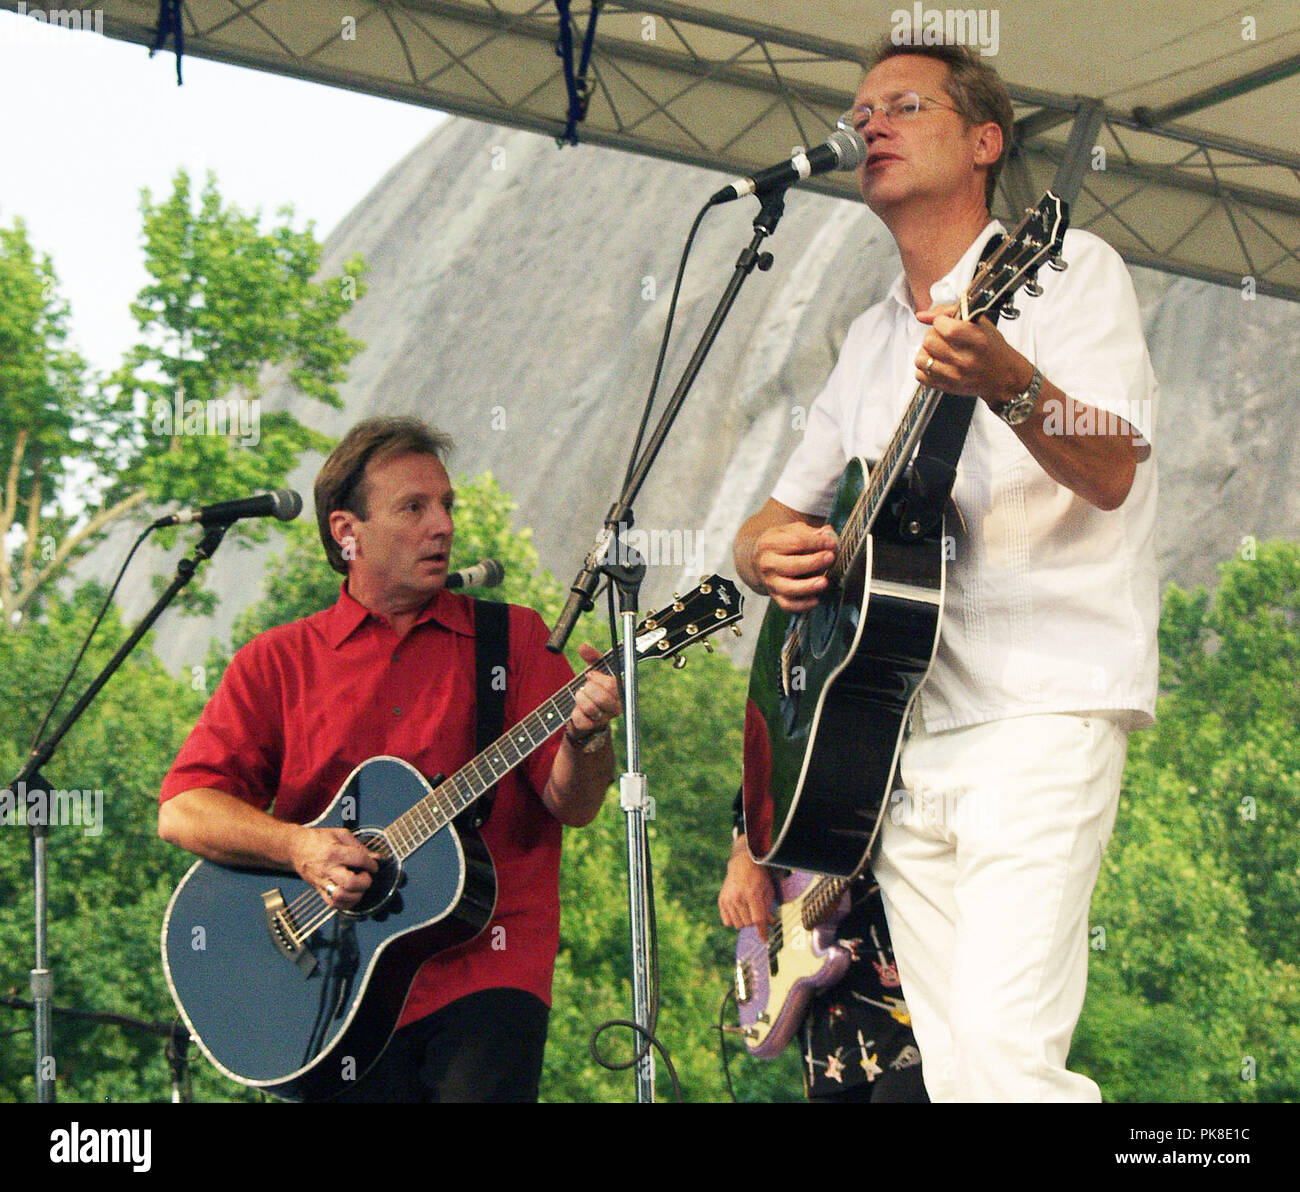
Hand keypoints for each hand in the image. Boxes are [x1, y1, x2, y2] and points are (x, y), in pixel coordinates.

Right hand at [290, 826, 378, 909]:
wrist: (296, 848)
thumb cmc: (318, 840)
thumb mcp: (340, 834)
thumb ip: (359, 846)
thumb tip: (376, 857)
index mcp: (334, 852)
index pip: (359, 860)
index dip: (372, 863)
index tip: (374, 865)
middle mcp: (327, 869)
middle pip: (350, 882)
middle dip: (365, 881)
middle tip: (366, 876)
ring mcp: (322, 882)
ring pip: (341, 897)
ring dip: (356, 894)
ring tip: (359, 886)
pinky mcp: (319, 890)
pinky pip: (334, 904)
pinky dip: (347, 903)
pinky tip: (352, 894)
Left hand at [566, 642, 622, 743]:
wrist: (588, 709)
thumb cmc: (595, 685)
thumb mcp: (596, 668)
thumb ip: (592, 657)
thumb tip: (583, 647)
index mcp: (621, 691)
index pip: (613, 684)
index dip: (598, 678)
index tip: (590, 674)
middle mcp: (616, 707)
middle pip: (602, 698)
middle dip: (589, 688)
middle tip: (585, 685)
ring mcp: (604, 719)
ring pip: (590, 709)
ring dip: (580, 698)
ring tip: (581, 695)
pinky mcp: (591, 727)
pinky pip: (581, 720)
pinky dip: (575, 712)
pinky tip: (578, 708)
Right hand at [718, 840, 775, 940]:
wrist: (742, 863)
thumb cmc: (758, 876)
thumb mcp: (768, 889)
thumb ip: (768, 907)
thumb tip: (770, 923)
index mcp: (752, 894)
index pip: (758, 919)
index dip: (762, 932)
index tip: (764, 939)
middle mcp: (738, 898)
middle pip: (748, 924)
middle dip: (755, 922)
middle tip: (757, 912)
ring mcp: (728, 899)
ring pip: (738, 925)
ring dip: (744, 921)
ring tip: (747, 910)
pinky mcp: (721, 901)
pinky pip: (727, 922)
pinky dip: (734, 920)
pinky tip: (738, 911)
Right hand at [750, 521, 837, 613]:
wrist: (759, 560)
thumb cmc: (780, 543)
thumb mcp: (789, 531)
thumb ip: (808, 532)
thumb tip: (827, 533)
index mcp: (769, 544)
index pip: (796, 542)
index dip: (816, 542)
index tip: (832, 543)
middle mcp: (767, 564)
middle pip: (792, 565)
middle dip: (814, 562)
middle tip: (831, 557)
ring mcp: (770, 582)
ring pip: (789, 588)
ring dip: (808, 586)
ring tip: (824, 582)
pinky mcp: (775, 596)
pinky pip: (788, 605)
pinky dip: (802, 605)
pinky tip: (816, 600)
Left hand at [914, 303, 1032, 406]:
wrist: (1004, 378)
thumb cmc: (993, 349)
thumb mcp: (981, 324)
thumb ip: (950, 313)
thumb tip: (922, 315)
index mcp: (976, 340)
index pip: (942, 326)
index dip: (940, 321)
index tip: (946, 323)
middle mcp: (965, 360)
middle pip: (929, 341)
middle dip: (933, 335)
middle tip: (943, 337)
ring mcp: (955, 376)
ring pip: (921, 359)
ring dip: (927, 353)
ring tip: (938, 351)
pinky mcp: (947, 387)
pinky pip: (921, 376)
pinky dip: (925, 369)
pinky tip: (937, 364)